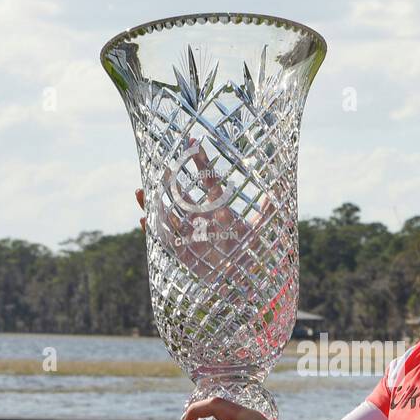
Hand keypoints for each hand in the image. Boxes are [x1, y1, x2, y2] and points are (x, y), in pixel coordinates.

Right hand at [136, 137, 276, 281]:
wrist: (237, 279)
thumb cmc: (246, 252)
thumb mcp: (257, 232)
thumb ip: (266, 212)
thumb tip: (278, 191)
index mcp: (217, 207)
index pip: (208, 180)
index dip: (201, 161)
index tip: (193, 141)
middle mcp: (200, 216)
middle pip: (182, 194)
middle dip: (171, 179)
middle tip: (162, 164)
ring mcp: (189, 232)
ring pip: (168, 214)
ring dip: (153, 203)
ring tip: (141, 190)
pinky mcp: (181, 251)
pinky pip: (164, 239)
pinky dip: (153, 230)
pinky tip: (144, 221)